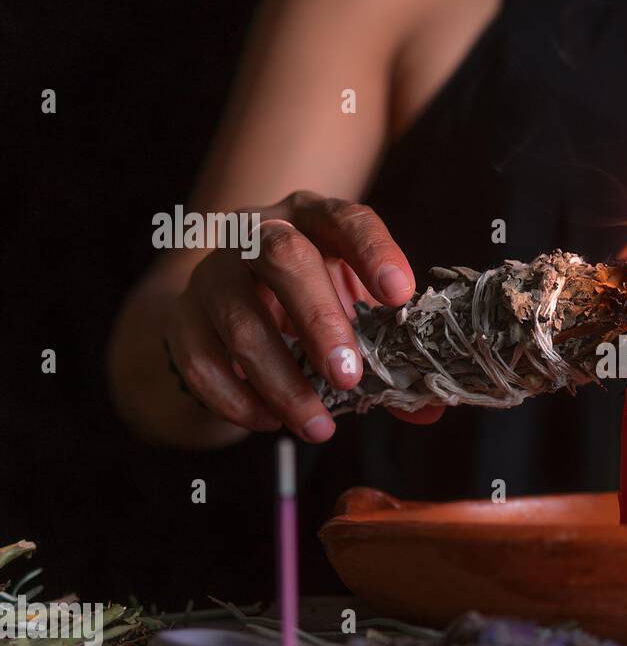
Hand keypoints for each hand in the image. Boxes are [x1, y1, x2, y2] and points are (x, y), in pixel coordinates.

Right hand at [163, 191, 442, 441]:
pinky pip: (201, 360)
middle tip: (349, 377)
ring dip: (282, 381)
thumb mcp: (355, 313)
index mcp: (315, 219)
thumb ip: (392, 355)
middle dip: (319, 320)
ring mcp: (213, 272)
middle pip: (282, 255)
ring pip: (239, 318)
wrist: (229, 306)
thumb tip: (426, 410)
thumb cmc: (312, 302)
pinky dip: (239, 399)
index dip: (374, 253)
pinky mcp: (181, 316)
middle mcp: (258, 231)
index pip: (347, 220)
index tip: (400, 296)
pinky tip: (272, 422)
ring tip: (319, 426)